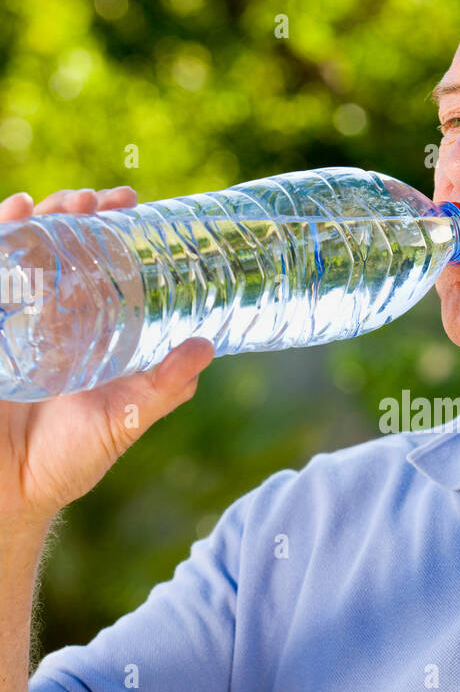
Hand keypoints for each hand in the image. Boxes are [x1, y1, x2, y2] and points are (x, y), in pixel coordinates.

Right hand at [0, 186, 213, 526]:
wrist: (11, 492)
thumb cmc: (69, 460)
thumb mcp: (125, 420)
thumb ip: (164, 387)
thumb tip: (207, 346)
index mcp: (84, 327)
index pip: (97, 260)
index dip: (112, 226)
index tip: (131, 202)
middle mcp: (45, 314)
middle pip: (58, 243)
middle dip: (76, 211)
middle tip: (96, 200)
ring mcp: (8, 317)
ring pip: (19, 250)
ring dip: (38, 217)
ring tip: (60, 205)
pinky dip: (0, 236)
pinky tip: (15, 215)